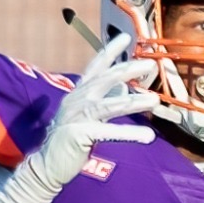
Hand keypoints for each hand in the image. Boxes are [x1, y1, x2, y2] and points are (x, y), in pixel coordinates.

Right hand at [28, 34, 158, 193]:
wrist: (48, 164)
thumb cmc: (71, 141)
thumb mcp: (87, 116)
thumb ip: (103, 101)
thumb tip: (124, 89)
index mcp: (78, 92)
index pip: (96, 65)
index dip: (110, 50)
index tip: (126, 37)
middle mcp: (77, 99)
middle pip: (106, 79)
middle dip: (128, 70)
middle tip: (149, 65)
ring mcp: (77, 116)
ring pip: (111, 105)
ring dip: (135, 102)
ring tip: (154, 100)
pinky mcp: (79, 134)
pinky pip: (109, 133)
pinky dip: (129, 134)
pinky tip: (148, 136)